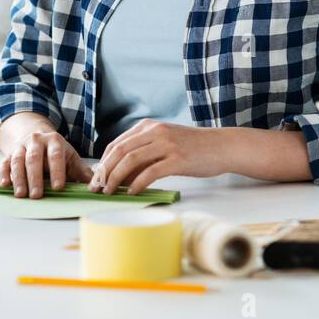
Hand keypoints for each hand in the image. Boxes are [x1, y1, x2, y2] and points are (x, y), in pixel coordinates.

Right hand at [0, 115, 92, 198]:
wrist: (36, 137)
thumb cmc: (56, 152)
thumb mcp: (70, 157)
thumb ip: (81, 171)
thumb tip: (97, 185)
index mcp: (54, 140)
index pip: (55, 155)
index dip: (57, 171)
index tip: (58, 187)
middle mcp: (36, 141)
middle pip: (34, 158)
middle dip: (35, 177)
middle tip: (37, 195)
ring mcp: (21, 147)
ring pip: (18, 161)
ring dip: (19, 178)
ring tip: (21, 195)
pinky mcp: (9, 154)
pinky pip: (4, 163)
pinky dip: (3, 173)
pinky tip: (5, 185)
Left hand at [89, 119, 225, 194]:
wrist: (222, 146)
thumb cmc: (193, 147)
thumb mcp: (165, 142)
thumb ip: (144, 154)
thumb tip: (121, 176)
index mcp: (148, 126)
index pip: (116, 144)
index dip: (103, 162)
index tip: (96, 178)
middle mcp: (155, 132)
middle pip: (119, 151)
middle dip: (105, 171)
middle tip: (97, 188)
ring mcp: (166, 144)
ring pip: (131, 160)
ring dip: (116, 178)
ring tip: (110, 192)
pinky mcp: (177, 159)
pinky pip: (150, 172)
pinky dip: (137, 183)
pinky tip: (132, 192)